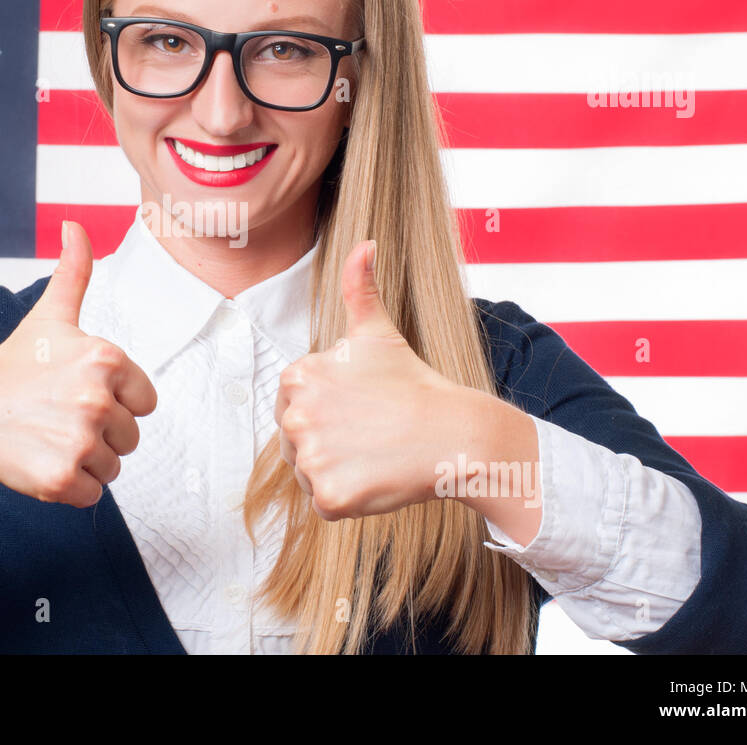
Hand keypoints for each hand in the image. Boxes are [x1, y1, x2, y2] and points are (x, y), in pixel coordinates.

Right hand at [0, 220, 158, 506]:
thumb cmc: (9, 368)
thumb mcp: (48, 317)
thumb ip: (73, 271)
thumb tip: (75, 224)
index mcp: (105, 357)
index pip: (145, 400)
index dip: (115, 402)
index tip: (77, 394)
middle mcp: (97, 397)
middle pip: (131, 436)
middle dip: (99, 433)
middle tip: (57, 417)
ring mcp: (80, 439)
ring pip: (113, 467)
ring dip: (85, 461)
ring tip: (47, 438)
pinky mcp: (63, 478)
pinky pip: (93, 494)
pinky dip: (70, 488)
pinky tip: (40, 462)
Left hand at [274, 239, 483, 520]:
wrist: (455, 434)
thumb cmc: (413, 383)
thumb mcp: (378, 331)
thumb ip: (359, 285)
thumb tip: (365, 243)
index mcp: (298, 376)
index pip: (291, 406)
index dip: (325, 411)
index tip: (357, 409)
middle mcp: (296, 415)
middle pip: (294, 441)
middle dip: (327, 441)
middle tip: (368, 433)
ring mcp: (311, 458)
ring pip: (308, 473)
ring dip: (335, 470)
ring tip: (373, 454)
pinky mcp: (329, 496)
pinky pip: (324, 503)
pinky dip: (348, 499)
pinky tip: (376, 477)